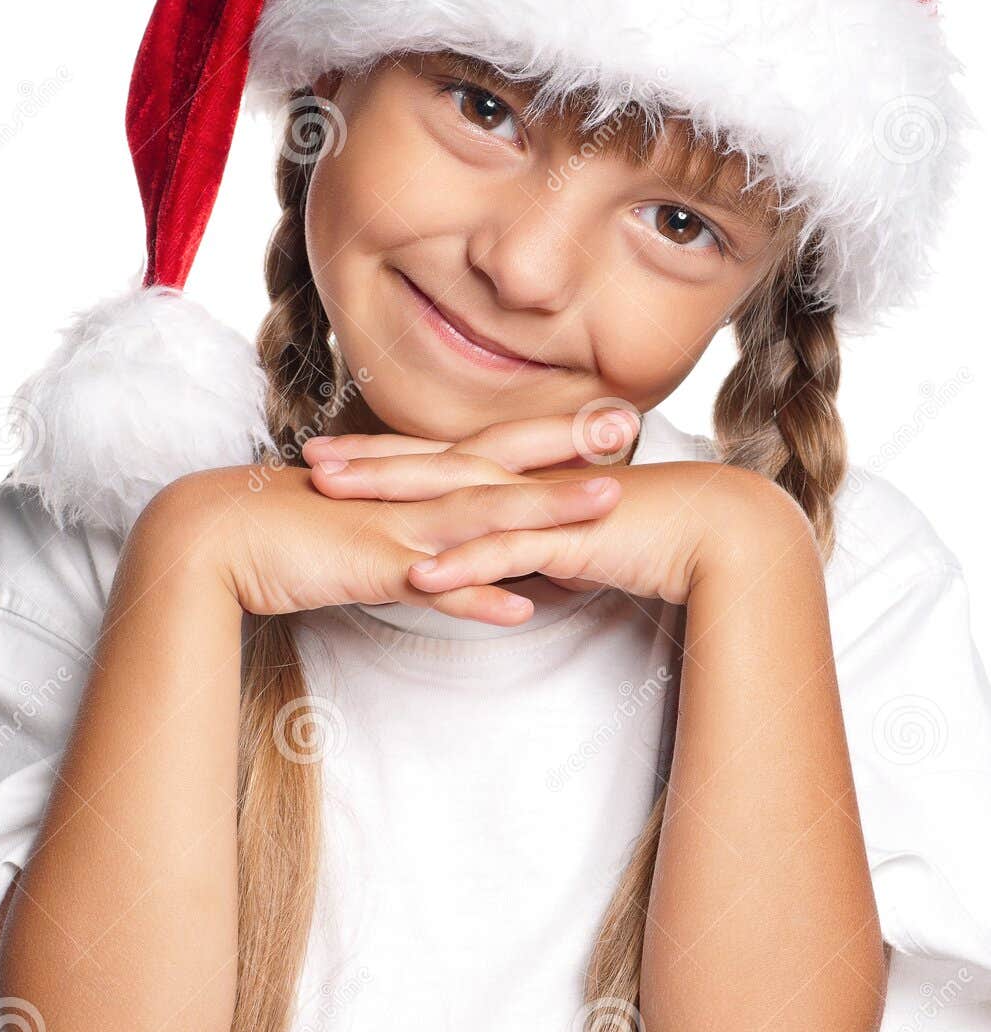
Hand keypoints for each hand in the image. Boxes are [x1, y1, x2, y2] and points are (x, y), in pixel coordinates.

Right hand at [133, 456, 626, 624]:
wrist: (214, 537)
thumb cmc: (287, 531)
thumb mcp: (363, 524)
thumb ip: (415, 535)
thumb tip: (455, 554)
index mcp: (411, 480)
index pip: (492, 447)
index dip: (551, 430)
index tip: (610, 414)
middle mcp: (411, 494)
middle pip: (501, 464)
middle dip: (567, 446)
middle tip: (630, 424)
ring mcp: (394, 527)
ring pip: (481, 516)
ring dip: (545, 511)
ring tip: (606, 505)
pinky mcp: (370, 566)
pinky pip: (431, 586)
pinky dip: (474, 598)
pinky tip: (520, 611)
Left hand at [302, 413, 791, 605]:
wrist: (724, 535)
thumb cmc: (658, 536)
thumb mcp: (582, 539)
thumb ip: (544, 545)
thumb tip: (519, 561)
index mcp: (529, 476)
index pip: (446, 459)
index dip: (389, 456)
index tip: (337, 455)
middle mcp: (530, 479)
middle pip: (435, 464)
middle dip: (369, 462)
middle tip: (307, 461)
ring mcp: (547, 503)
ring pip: (457, 495)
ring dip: (392, 495)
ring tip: (332, 497)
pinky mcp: (572, 536)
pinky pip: (507, 551)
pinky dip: (461, 564)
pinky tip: (416, 576)